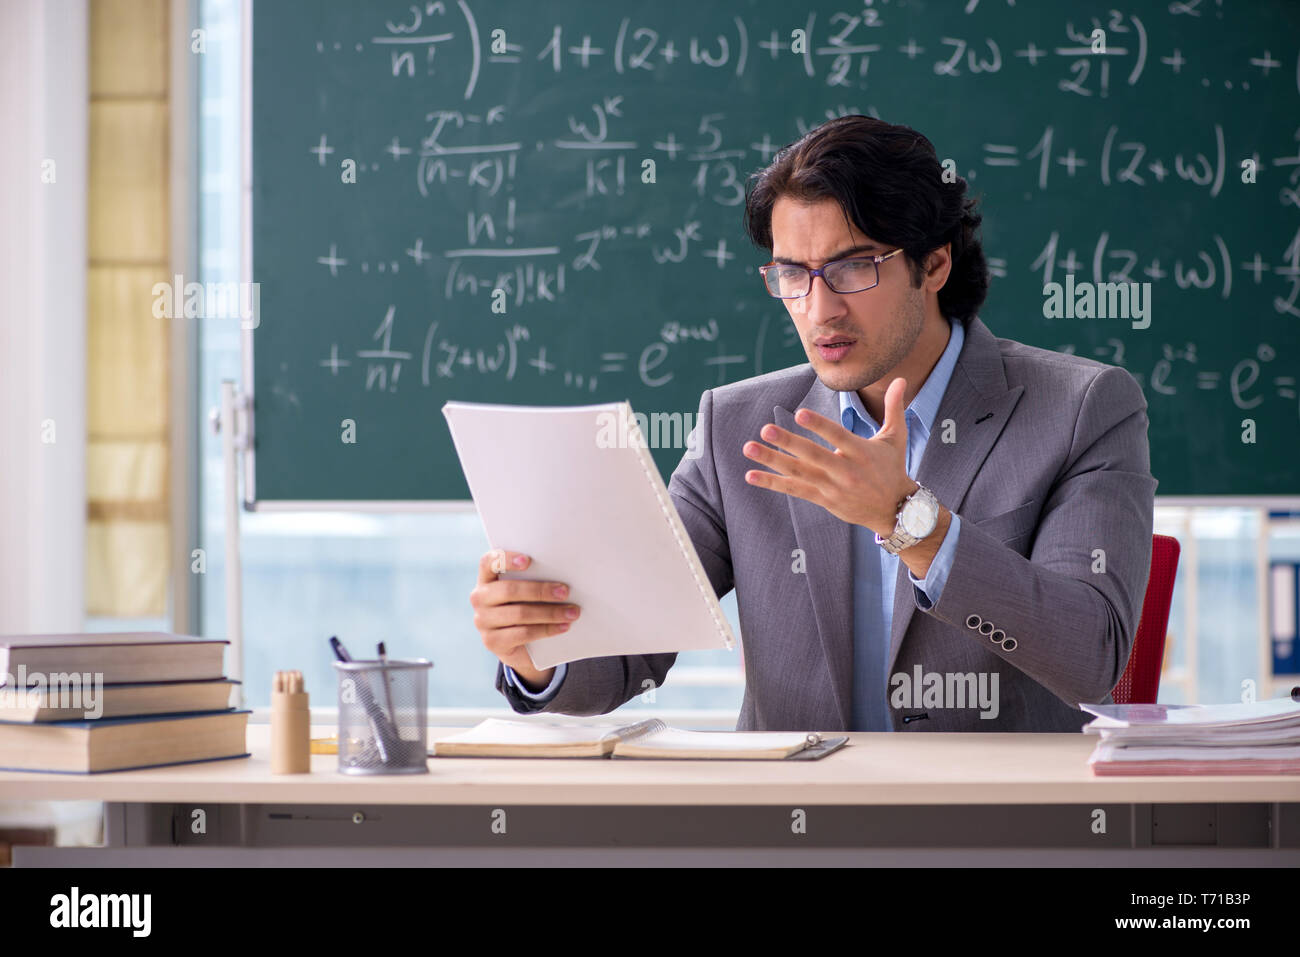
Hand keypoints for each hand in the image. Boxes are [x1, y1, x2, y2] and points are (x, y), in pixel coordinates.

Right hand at [470, 549, 578, 690]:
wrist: (521, 646)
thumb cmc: (527, 608)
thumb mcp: (526, 593)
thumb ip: (534, 579)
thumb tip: (563, 576)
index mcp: (486, 579)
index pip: (489, 562)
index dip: (506, 559)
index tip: (528, 560)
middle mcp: (479, 598)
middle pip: (509, 590)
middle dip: (540, 590)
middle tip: (565, 591)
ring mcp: (483, 621)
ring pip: (519, 613)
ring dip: (550, 613)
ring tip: (572, 612)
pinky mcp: (492, 642)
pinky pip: (523, 633)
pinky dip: (547, 629)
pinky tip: (563, 627)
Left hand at [742, 376, 917, 537]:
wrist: (895, 510)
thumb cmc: (892, 468)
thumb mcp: (896, 438)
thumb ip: (894, 407)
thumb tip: (901, 378)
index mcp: (862, 452)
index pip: (838, 436)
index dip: (819, 425)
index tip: (800, 413)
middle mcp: (845, 471)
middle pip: (813, 456)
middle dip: (788, 443)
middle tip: (765, 429)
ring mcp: (832, 487)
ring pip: (798, 473)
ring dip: (772, 460)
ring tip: (749, 447)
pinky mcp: (823, 499)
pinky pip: (794, 490)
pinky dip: (772, 483)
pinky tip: (751, 475)